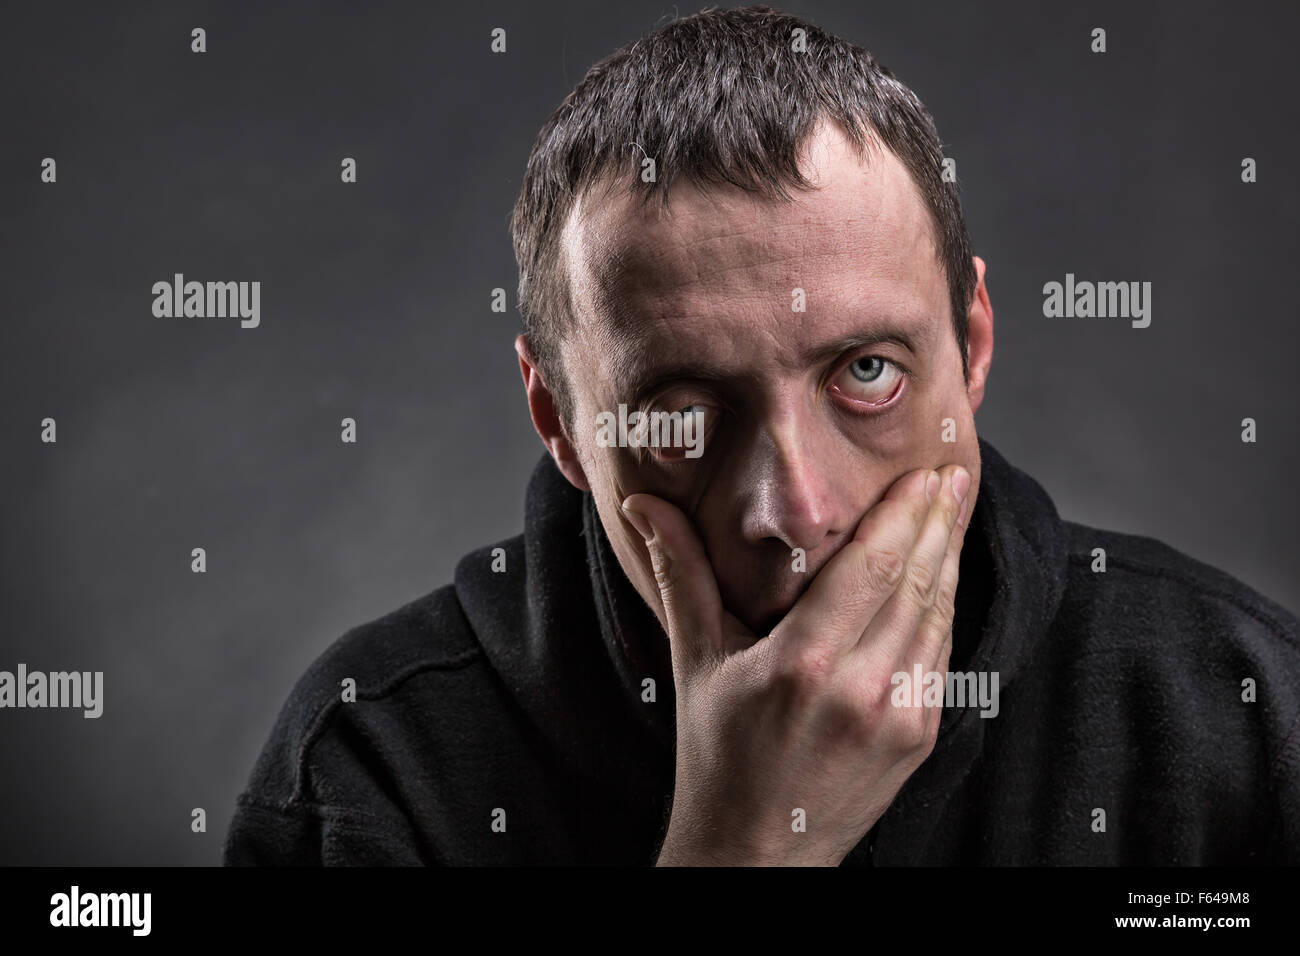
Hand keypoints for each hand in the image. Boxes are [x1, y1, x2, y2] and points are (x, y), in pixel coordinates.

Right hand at [622, 464, 970, 865]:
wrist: (756, 854)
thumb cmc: (715, 754)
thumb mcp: (696, 660)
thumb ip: (680, 574)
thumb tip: (643, 504)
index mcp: (801, 663)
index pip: (871, 566)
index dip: (904, 513)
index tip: (924, 472)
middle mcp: (860, 688)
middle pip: (915, 581)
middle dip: (938, 521)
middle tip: (953, 472)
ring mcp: (899, 716)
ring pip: (938, 615)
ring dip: (949, 558)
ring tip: (955, 509)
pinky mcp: (919, 737)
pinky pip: (941, 654)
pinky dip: (944, 607)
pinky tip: (942, 575)